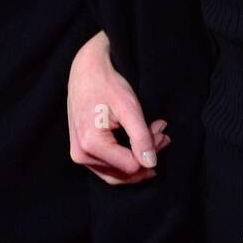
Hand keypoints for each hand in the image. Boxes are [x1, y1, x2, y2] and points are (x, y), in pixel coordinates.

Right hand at [68, 30, 170, 184]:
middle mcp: (81, 155)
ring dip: (138, 157)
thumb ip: (141, 137)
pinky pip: (108, 166)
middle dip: (147, 155)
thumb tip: (151, 164)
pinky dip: (126, 156)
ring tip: (156, 136)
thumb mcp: (129, 108)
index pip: (131, 165)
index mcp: (91, 144)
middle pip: (123, 171)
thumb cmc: (106, 84)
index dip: (150, 152)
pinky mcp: (82, 151)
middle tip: (163, 134)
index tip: (161, 131)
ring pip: (116, 172)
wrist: (85, 70)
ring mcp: (79, 155)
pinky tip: (140, 140)